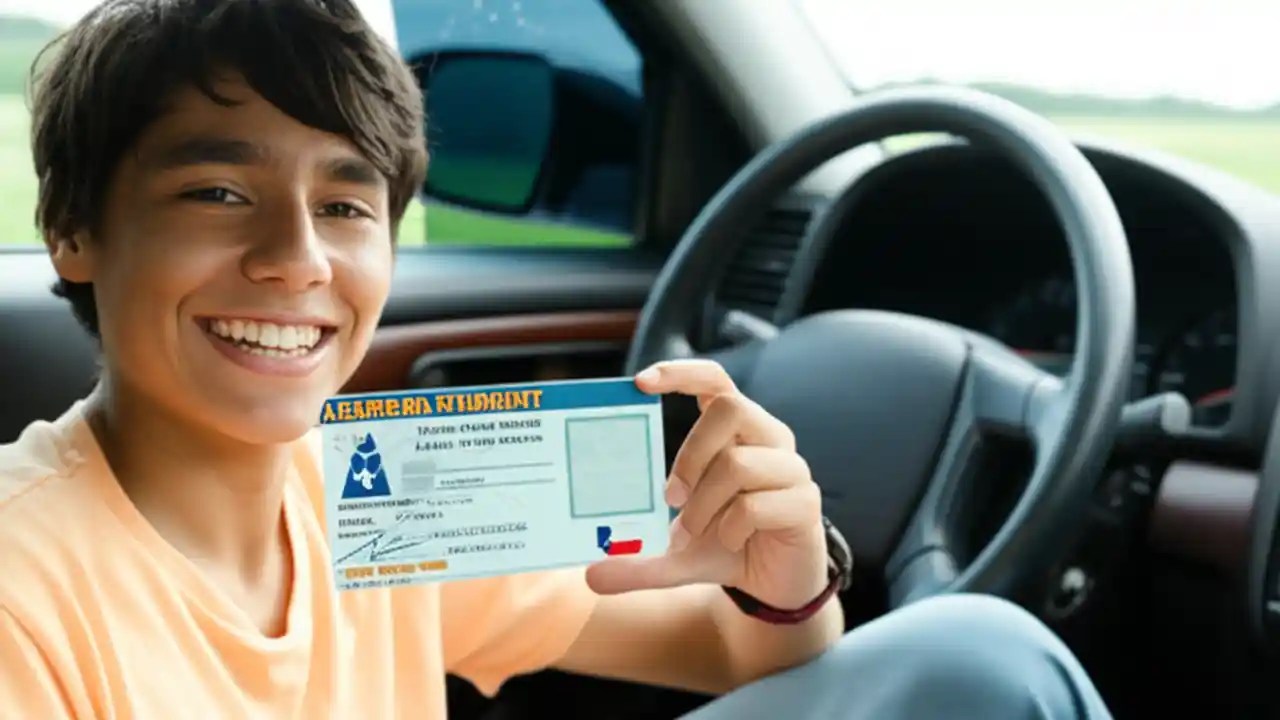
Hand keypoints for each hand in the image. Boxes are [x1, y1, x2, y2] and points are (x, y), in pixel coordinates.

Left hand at [585, 359, 829, 609]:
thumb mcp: (674, 555)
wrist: (775, 586)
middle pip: (730, 409)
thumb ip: (637, 559)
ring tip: (690, 533)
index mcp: (737, 431)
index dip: (682, 372)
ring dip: (704, 504)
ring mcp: (791, 468)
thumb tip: (591, 576)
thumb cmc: (725, 546)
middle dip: (690, 453)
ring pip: (739, 463)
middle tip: (669, 498)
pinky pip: (757, 504)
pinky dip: (731, 528)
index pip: (715, 381)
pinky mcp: (805, 502)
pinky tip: (729, 542)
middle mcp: (768, 439)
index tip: (641, 382)